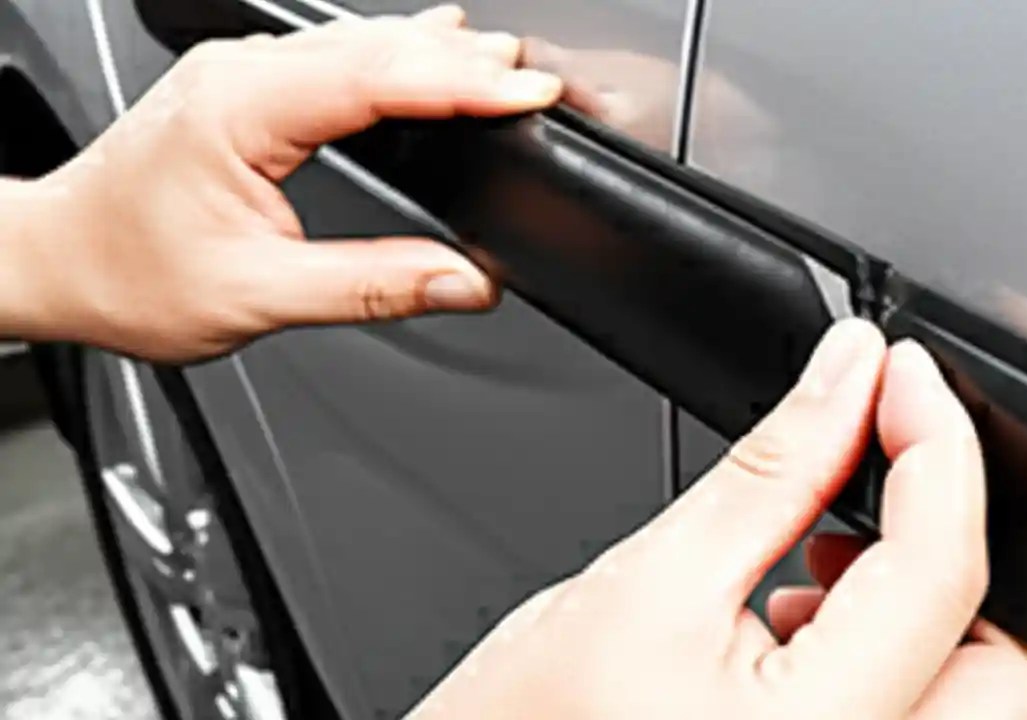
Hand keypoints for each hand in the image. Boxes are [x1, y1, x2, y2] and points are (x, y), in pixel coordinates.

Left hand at [19, 5, 560, 361]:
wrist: (56, 261)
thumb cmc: (128, 274)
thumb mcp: (256, 295)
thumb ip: (371, 286)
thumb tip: (464, 283)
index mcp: (242, 112)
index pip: (377, 78)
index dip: (461, 83)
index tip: (527, 91)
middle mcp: (240, 78)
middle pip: (374, 47)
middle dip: (462, 59)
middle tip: (534, 75)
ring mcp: (239, 77)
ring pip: (355, 44)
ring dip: (431, 51)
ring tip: (499, 61)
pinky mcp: (242, 90)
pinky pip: (331, 56)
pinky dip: (392, 57)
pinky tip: (422, 50)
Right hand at [409, 319, 1026, 718]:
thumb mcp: (647, 580)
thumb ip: (771, 472)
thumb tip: (846, 375)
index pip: (941, 567)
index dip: (935, 443)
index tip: (901, 376)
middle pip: (1012, 661)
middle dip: (953, 542)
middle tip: (874, 466)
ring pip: (987, 702)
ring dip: (933, 607)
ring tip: (821, 558)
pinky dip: (906, 660)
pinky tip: (812, 624)